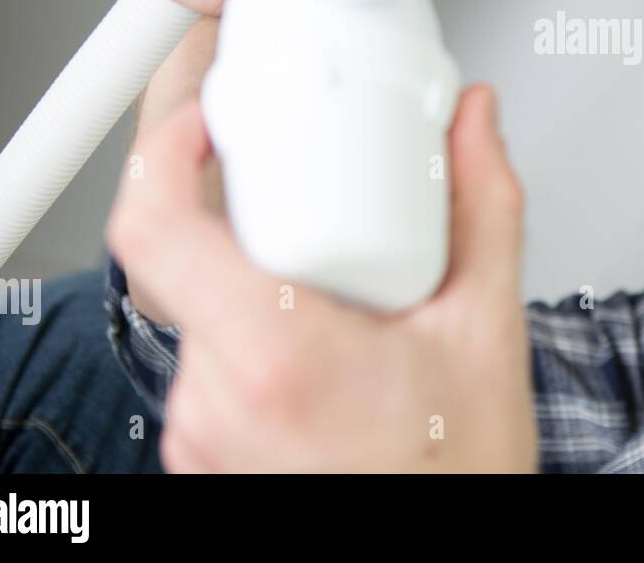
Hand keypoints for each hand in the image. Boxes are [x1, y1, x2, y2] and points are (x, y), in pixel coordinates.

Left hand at [105, 83, 537, 471]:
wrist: (444, 554)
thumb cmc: (456, 474)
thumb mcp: (488, 328)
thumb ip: (483, 206)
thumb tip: (471, 124)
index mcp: (277, 355)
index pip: (155, 229)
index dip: (165, 153)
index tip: (205, 125)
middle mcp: (217, 401)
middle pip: (193, 263)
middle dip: (257, 228)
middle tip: (319, 220)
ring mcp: (199, 438)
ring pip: (203, 316)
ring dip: (260, 292)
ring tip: (340, 311)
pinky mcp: (200, 460)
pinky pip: (207, 370)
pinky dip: (256, 344)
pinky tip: (325, 360)